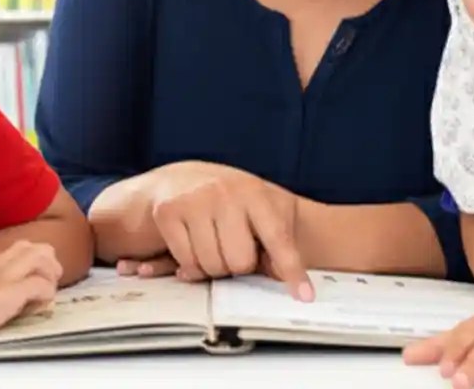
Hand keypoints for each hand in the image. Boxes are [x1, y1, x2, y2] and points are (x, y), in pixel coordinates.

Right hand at [129, 161, 312, 300]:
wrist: (180, 178)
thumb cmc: (227, 200)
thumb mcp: (261, 209)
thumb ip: (277, 242)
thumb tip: (284, 279)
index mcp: (254, 192)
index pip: (278, 239)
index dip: (293, 270)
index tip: (305, 295)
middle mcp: (225, 193)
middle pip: (240, 262)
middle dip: (238, 265)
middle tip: (234, 250)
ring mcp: (194, 201)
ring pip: (212, 266)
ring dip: (214, 267)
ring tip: (214, 246)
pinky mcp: (168, 212)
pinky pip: (186, 262)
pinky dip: (191, 266)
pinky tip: (194, 248)